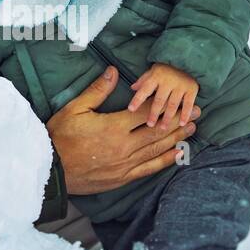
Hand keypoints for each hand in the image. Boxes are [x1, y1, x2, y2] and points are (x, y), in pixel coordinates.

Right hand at [47, 66, 201, 196]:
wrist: (51, 171)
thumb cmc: (59, 137)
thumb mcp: (74, 109)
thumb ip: (96, 91)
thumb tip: (113, 71)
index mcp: (114, 126)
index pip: (146, 112)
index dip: (166, 104)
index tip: (181, 97)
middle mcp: (125, 146)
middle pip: (158, 130)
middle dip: (179, 119)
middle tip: (198, 112)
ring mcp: (125, 164)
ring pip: (157, 149)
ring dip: (177, 138)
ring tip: (192, 129)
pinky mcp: (123, 177)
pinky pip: (149, 168)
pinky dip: (165, 161)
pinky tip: (177, 154)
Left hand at [127, 62, 198, 129]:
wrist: (188, 59)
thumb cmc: (167, 68)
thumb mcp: (153, 70)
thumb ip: (143, 80)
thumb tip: (132, 88)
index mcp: (156, 76)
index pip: (144, 90)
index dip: (137, 99)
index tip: (131, 109)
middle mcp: (168, 81)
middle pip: (159, 100)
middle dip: (153, 113)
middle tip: (149, 125)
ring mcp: (180, 85)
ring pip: (173, 104)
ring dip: (168, 117)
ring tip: (162, 128)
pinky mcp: (192, 89)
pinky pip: (188, 104)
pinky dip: (185, 114)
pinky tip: (182, 123)